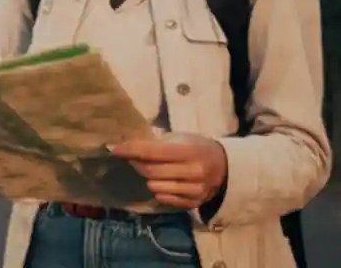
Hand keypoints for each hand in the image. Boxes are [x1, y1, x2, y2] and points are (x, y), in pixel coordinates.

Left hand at [110, 133, 227, 209]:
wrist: (224, 167)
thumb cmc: (198, 147)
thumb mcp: (182, 138)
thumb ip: (159, 143)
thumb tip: (129, 145)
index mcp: (190, 151)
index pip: (153, 152)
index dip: (131, 150)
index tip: (115, 149)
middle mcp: (193, 172)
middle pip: (151, 171)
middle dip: (136, 163)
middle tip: (131, 157)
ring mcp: (195, 190)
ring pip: (156, 186)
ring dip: (147, 177)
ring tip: (149, 169)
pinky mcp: (194, 203)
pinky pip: (165, 199)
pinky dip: (158, 190)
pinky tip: (161, 181)